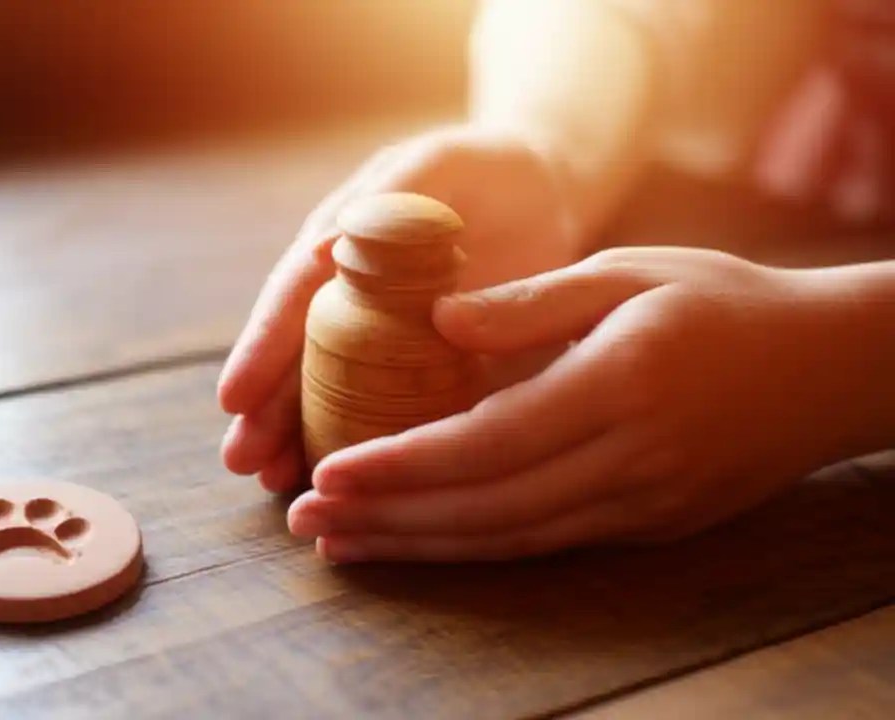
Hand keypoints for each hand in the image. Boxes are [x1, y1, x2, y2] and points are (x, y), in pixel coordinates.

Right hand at [218, 125, 581, 492]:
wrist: (540, 191)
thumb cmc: (482, 170)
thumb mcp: (432, 168)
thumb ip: (387, 204)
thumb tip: (325, 253)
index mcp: (342, 241)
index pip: (294, 295)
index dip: (264, 347)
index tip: (235, 398)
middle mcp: (348, 292)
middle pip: (300, 356)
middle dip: (266, 411)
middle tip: (242, 461)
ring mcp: (382, 332)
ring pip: (331, 389)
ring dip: (300, 435)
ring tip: (274, 482)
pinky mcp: (422, 365)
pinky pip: (384, 409)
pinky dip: (360, 444)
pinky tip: (337, 480)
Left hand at [289, 247, 873, 561]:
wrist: (829, 367)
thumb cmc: (723, 301)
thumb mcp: (629, 271)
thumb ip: (529, 301)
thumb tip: (434, 321)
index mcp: (618, 384)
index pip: (485, 442)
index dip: (401, 466)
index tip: (328, 475)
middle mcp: (629, 459)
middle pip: (485, 508)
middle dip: (388, 520)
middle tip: (308, 526)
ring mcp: (643, 502)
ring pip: (510, 540)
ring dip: (420, 546)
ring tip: (346, 546)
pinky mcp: (650, 524)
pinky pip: (546, 542)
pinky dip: (475, 547)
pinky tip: (423, 542)